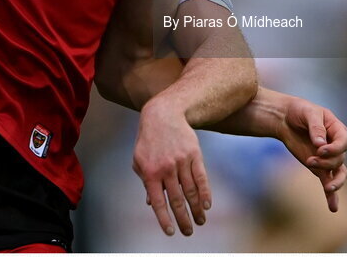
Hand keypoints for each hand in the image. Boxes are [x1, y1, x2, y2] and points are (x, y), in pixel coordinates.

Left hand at [133, 100, 210, 236]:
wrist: (163, 114)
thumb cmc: (148, 140)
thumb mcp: (139, 160)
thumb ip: (145, 181)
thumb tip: (152, 203)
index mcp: (150, 172)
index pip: (158, 202)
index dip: (164, 219)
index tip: (171, 232)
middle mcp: (166, 169)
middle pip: (177, 200)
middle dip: (183, 219)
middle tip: (188, 232)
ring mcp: (181, 161)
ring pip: (190, 191)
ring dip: (196, 210)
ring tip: (200, 222)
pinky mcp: (194, 155)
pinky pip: (201, 177)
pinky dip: (205, 193)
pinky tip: (207, 205)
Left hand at [275, 96, 346, 211]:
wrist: (285, 118)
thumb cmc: (299, 111)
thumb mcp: (308, 113)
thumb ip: (316, 127)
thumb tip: (321, 144)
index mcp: (337, 129)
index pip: (344, 142)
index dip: (334, 148)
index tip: (320, 149)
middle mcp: (336, 145)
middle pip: (340, 159)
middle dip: (327, 163)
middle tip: (310, 160)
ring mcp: (328, 158)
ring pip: (338, 173)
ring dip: (333, 180)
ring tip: (328, 187)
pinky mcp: (318, 168)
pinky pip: (328, 182)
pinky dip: (332, 196)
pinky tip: (333, 207)